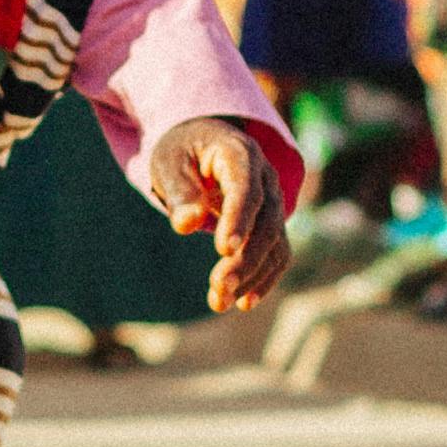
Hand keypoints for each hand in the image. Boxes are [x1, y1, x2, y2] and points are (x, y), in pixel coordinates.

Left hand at [149, 119, 291, 313]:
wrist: (203, 144)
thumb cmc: (182, 151)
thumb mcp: (169, 162)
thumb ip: (179, 191)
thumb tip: (187, 225)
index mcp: (241, 154)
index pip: (246, 189)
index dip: (239, 219)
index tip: (224, 250)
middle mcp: (266, 178)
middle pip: (266, 222)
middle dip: (245, 258)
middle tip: (219, 287)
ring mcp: (274, 202)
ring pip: (274, 243)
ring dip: (251, 275)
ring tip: (220, 302)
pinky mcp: (272, 223)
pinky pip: (277, 254)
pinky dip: (264, 279)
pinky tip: (244, 302)